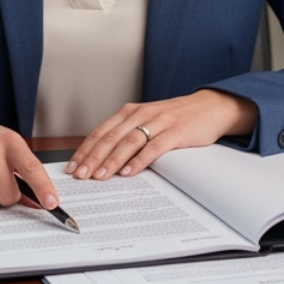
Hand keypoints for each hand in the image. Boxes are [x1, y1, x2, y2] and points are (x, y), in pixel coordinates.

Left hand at [66, 90, 257, 180]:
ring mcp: (158, 122)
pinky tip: (129, 172)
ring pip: (128, 142)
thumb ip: (128, 135)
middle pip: (110, 138)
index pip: (100, 132)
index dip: (85, 150)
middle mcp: (141, 114)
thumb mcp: (148, 122)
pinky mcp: (176, 131)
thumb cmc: (176, 118)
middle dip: (92, 158)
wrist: (210, 107)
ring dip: (111, 161)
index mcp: (130, 112)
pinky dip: (139, 160)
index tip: (72, 167)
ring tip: (99, 177)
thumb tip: (103, 158)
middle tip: (80, 176)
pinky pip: (153, 147)